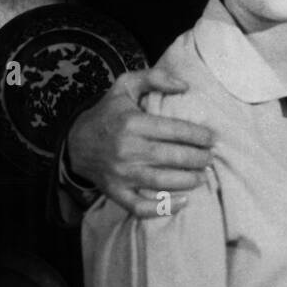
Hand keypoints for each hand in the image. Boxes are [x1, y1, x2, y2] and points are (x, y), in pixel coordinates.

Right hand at [67, 68, 213, 217]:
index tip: (212, 138)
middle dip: (198, 159)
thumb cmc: (108, 113)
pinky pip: (140, 206)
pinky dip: (163, 208)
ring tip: (203, 176)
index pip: (175, 130)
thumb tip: (185, 85)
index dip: (199, 135)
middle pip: (172, 156)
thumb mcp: (125, 86)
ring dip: (188, 181)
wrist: (75, 142)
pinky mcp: (115, 191)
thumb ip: (154, 78)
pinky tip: (183, 202)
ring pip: (162, 181)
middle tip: (210, 158)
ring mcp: (121, 173)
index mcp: (132, 123)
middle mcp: (127, 149)